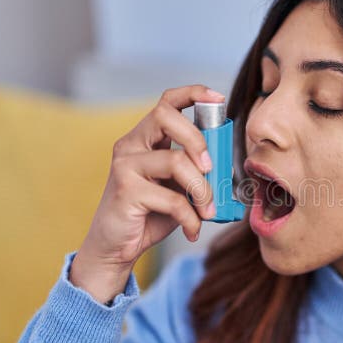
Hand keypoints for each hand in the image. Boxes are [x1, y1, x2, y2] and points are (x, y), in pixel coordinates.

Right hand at [70, 84, 224, 302]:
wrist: (115, 249)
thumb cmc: (150, 215)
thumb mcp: (179, 188)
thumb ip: (196, 172)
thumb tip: (227, 166)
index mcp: (145, 139)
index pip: (166, 102)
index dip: (192, 93)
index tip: (218, 98)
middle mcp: (130, 145)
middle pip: (166, 117)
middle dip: (198, 140)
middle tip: (211, 169)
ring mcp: (124, 166)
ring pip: (176, 161)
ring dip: (202, 190)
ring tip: (208, 212)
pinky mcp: (126, 191)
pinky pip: (173, 198)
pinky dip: (191, 218)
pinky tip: (192, 230)